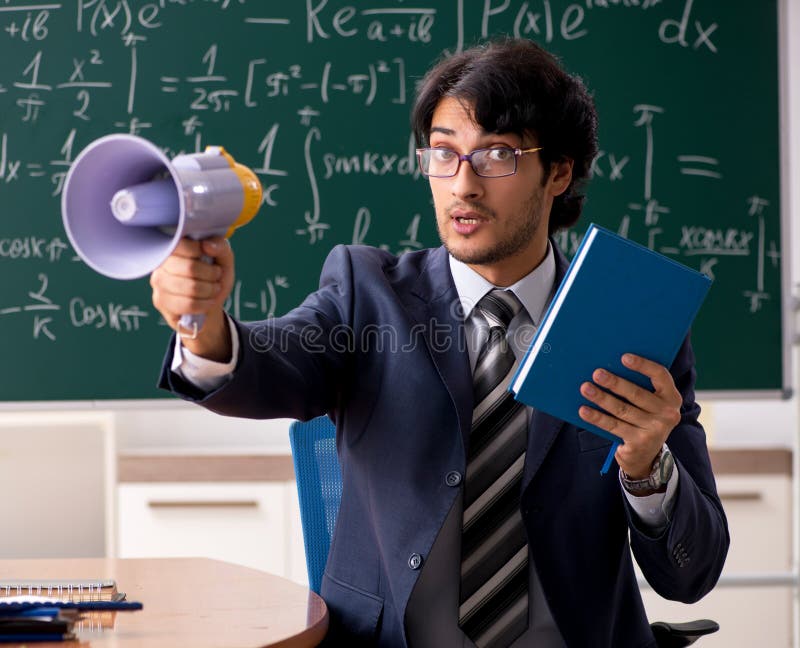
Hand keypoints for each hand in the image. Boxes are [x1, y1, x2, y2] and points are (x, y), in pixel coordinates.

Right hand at [150, 236, 234, 360]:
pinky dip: (205, 304)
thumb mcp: (224, 259)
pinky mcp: (160, 301)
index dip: (198, 251)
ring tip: (214, 289)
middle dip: (211, 274)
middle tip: (217, 276)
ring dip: (210, 290)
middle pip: (190, 268)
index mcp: (174, 248)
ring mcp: (158, 282)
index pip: (180, 244)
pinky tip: (209, 301)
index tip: (209, 257)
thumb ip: (220, 246)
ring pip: (190, 287)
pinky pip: (187, 304)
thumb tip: (207, 245)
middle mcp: (161, 263)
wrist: (210, 304)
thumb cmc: (214, 277)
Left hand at [578, 353, 681, 478]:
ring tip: (585, 388)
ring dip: (601, 398)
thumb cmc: (642, 417)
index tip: (623, 357)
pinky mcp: (639, 443)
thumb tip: (608, 366)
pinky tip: (583, 410)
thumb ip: (638, 386)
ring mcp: (655, 430)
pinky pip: (614, 426)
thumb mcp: (648, 403)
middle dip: (615, 383)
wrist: (645, 455)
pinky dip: (597, 417)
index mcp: (671, 397)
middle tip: (596, 373)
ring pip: (622, 410)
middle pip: (637, 394)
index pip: (660, 376)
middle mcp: (668, 413)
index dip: (642, 365)